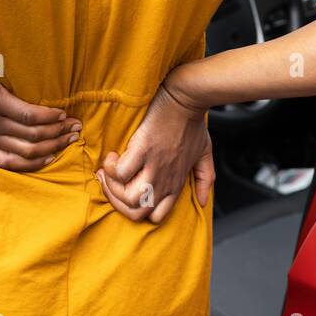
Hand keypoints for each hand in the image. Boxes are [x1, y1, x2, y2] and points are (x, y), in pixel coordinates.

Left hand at [0, 40, 79, 171]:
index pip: (8, 162)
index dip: (32, 162)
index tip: (49, 157)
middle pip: (27, 151)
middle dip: (53, 147)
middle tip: (72, 141)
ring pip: (32, 136)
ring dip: (57, 132)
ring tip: (74, 127)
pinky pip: (29, 114)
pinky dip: (48, 116)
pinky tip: (62, 113)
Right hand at [96, 78, 212, 223]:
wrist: (186, 100)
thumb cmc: (192, 123)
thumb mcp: (204, 153)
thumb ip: (206, 178)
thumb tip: (202, 200)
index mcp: (176, 183)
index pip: (156, 216)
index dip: (137, 209)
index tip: (128, 190)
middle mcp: (165, 180)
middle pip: (137, 213)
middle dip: (118, 202)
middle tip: (110, 183)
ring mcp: (154, 166)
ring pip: (128, 198)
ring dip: (112, 187)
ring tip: (108, 170)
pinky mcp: (143, 150)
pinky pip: (120, 172)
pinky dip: (111, 168)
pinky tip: (112, 156)